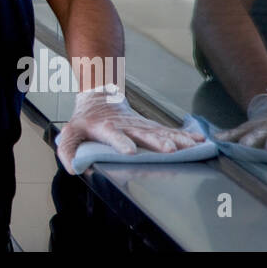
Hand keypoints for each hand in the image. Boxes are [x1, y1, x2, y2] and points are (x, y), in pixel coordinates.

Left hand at [56, 85, 204, 173]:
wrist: (100, 99)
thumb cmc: (86, 120)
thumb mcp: (69, 132)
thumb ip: (67, 150)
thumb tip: (72, 168)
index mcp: (105, 127)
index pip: (113, 135)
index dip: (121, 142)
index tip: (129, 152)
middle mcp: (126, 126)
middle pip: (143, 134)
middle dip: (157, 142)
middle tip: (170, 151)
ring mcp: (140, 126)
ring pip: (160, 132)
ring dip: (176, 140)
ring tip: (191, 147)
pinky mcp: (151, 127)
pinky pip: (169, 132)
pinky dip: (185, 137)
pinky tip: (199, 141)